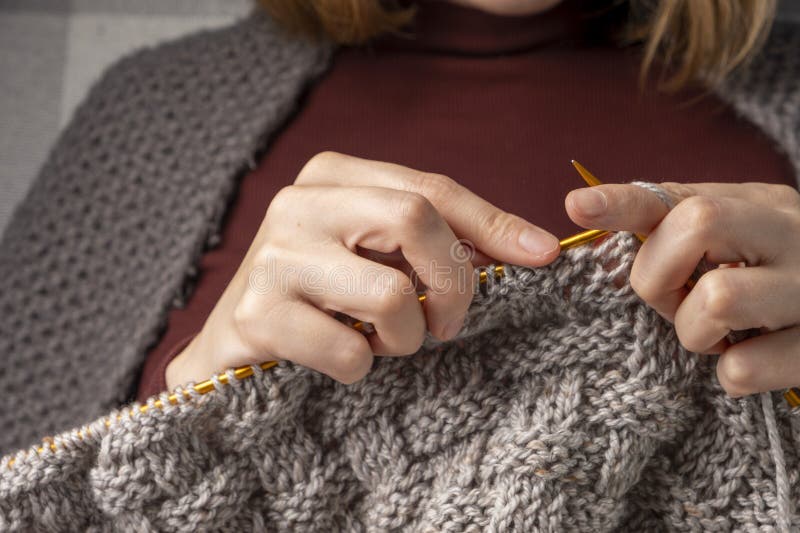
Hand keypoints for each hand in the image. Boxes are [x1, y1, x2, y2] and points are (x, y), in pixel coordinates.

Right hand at [166, 152, 559, 387]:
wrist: (230, 348)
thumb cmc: (320, 298)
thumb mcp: (376, 253)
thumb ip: (436, 240)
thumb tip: (532, 247)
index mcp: (332, 176)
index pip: (431, 188)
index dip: (493, 224)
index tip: (541, 255)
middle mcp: (298, 203)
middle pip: (415, 219)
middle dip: (454, 283)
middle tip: (447, 324)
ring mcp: (273, 256)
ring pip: (392, 293)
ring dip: (405, 336)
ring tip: (380, 342)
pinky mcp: (256, 314)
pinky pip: (351, 353)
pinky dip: (361, 368)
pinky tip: (337, 360)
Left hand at [566, 181, 799, 396]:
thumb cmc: (776, 280)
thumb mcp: (738, 241)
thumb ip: (675, 227)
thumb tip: (585, 210)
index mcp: (761, 205)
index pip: (678, 194)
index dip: (622, 200)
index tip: (576, 206)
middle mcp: (791, 234)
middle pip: (697, 224)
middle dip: (657, 273)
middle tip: (674, 300)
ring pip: (716, 298)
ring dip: (695, 331)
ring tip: (719, 336)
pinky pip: (743, 369)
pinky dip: (732, 374)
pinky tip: (753, 362)